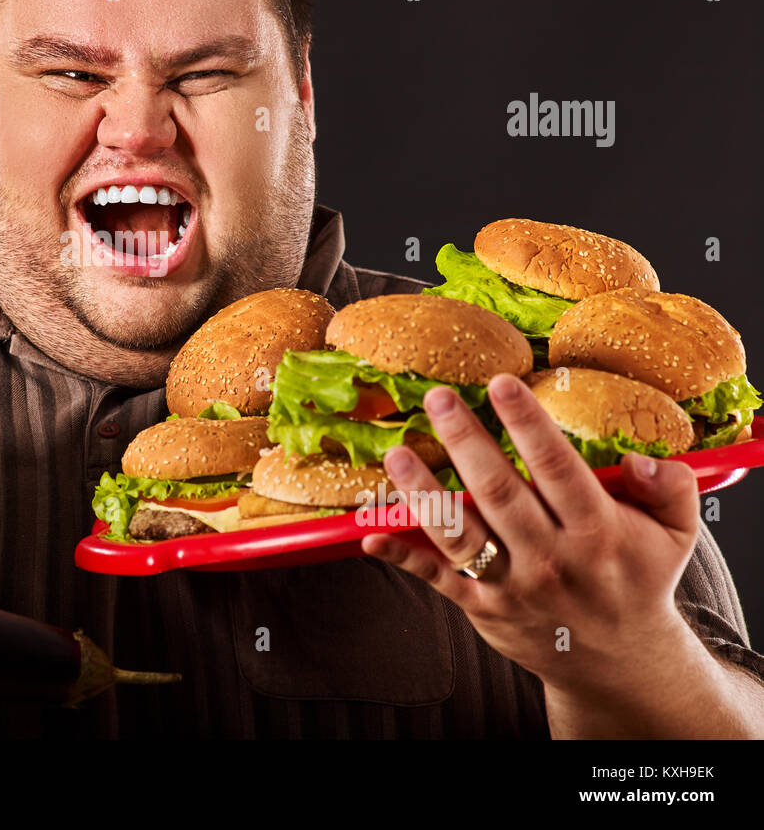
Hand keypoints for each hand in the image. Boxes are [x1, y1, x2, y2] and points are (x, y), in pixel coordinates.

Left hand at [361, 373, 699, 695]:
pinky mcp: (482, 607)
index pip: (556, 467)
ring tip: (397, 453)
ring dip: (424, 493)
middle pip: (499, 492)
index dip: (526, 424)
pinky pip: (437, 579)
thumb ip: (671, 487)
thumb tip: (640, 456)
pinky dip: (403, 556)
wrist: (619, 662)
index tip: (500, 383)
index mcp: (597, 530)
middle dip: (465, 441)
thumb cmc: (638, 580)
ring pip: (460, 534)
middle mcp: (551, 557)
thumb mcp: (675, 534)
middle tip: (438, 398)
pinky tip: (371, 533)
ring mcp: (512, 585)